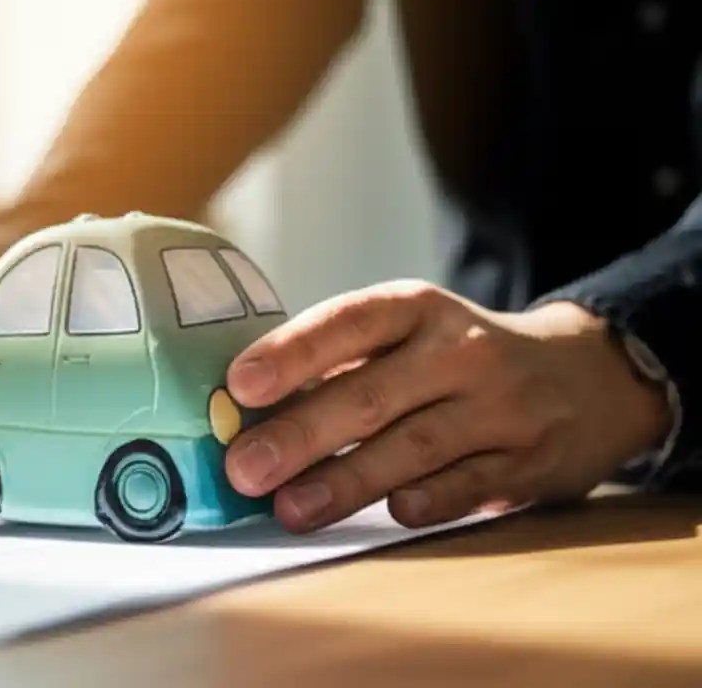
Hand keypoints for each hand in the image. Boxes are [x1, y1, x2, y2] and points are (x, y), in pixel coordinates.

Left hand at [222, 280, 671, 532]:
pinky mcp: (529, 463)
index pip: (350, 321)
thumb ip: (337, 368)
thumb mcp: (408, 337)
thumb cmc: (457, 359)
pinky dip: (430, 500)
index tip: (241, 385)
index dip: (294, 351)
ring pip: (414, 445)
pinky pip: (471, 485)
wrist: (584, 376)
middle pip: (372, 394)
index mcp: (418, 310)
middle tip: (243, 467)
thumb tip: (242, 414)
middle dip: (301, 434)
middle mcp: (460, 351)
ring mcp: (499, 409)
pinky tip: (391, 514)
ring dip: (347, 481)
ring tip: (289, 508)